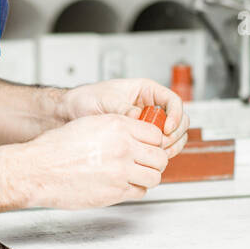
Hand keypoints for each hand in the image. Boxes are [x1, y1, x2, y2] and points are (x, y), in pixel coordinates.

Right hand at [22, 114, 168, 209]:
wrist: (40, 169)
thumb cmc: (58, 147)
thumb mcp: (90, 124)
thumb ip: (117, 128)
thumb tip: (134, 135)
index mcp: (118, 126)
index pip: (156, 134)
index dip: (153, 142)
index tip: (148, 146)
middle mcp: (123, 147)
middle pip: (160, 157)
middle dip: (154, 161)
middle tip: (145, 163)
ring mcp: (121, 171)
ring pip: (154, 177)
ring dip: (147, 177)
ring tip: (135, 175)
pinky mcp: (115, 192)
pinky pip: (140, 192)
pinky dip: (136, 190)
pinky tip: (123, 185)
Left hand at [60, 78, 189, 157]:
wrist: (70, 113)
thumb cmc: (86, 99)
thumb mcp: (105, 100)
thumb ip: (122, 108)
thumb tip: (137, 116)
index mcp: (145, 91)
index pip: (173, 100)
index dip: (175, 115)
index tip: (167, 128)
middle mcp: (149, 106)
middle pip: (178, 120)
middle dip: (175, 134)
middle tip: (163, 144)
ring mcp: (146, 123)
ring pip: (172, 135)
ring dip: (170, 146)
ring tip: (158, 153)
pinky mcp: (140, 138)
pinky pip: (158, 146)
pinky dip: (159, 153)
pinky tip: (150, 157)